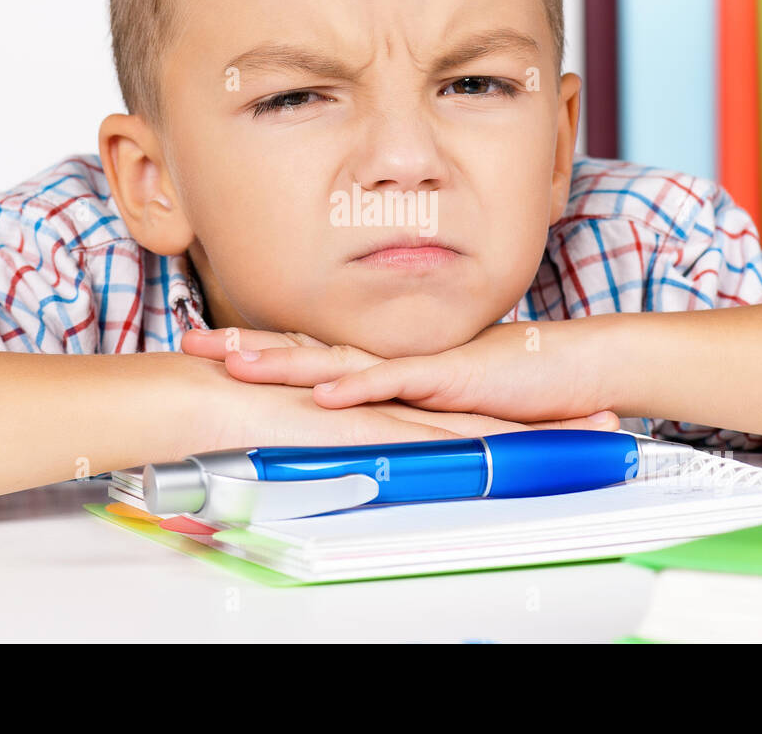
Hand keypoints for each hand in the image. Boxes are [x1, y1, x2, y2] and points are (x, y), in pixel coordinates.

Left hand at [171, 351, 605, 454]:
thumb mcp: (437, 406)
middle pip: (305, 349)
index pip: (309, 353)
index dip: (259, 348)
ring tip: (236, 361)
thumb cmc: (508, 387)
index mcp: (383, 365)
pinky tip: (323, 395)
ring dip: (285, 361)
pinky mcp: (448, 377)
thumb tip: (356, 421)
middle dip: (246, 344)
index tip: (211, 348)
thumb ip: (397, 410)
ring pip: (338, 360)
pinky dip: (358, 389)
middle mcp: (390, 359)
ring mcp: (415, 364)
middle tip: (190, 341)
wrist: (570, 369)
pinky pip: (396, 383)